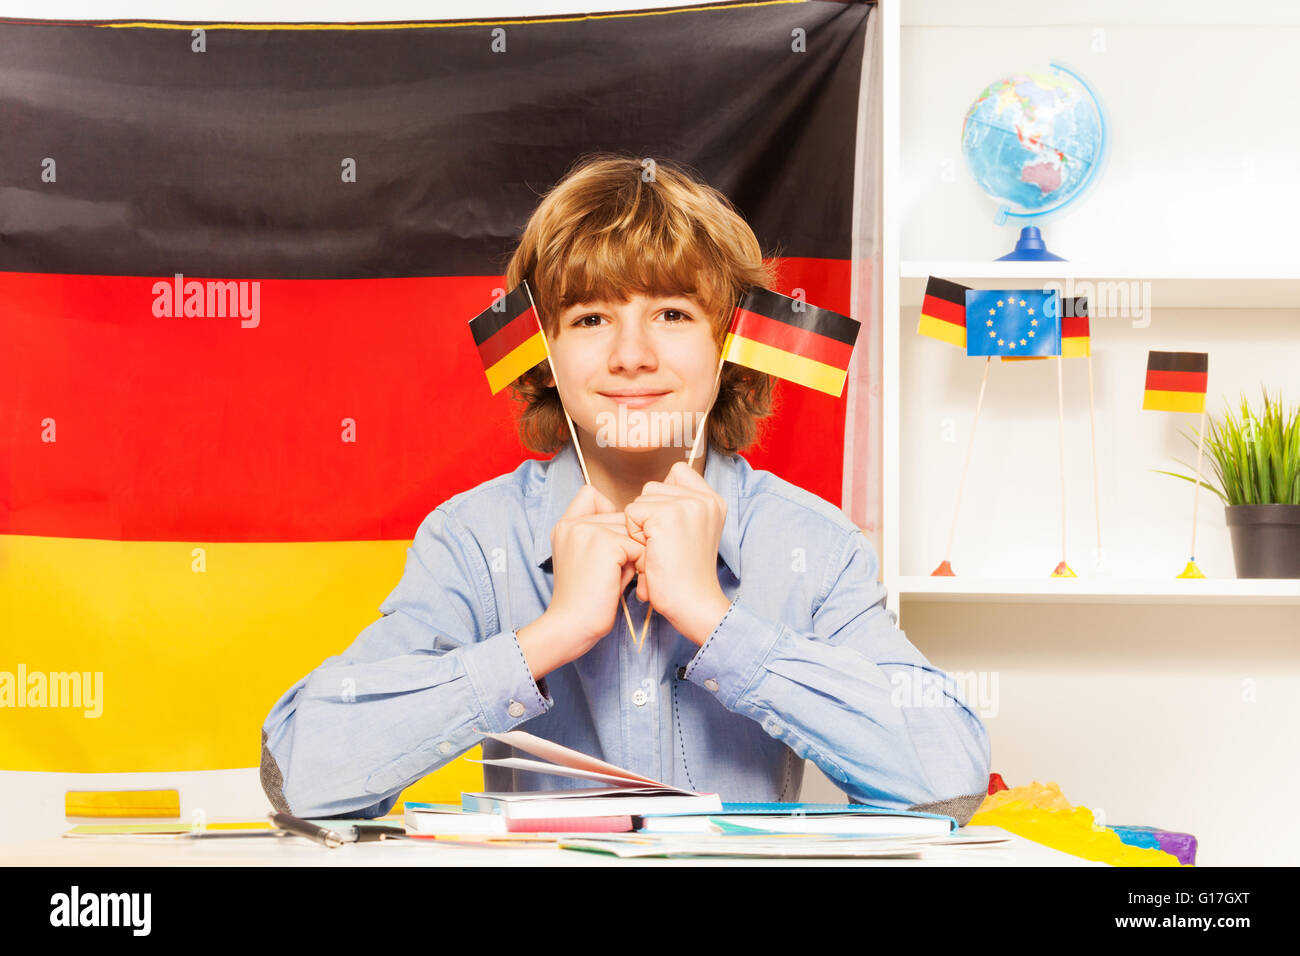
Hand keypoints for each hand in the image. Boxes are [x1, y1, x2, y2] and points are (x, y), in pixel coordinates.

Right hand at [517, 484, 643, 679]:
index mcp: (564, 526)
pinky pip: (638, 547)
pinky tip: (624, 584)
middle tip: (618, 574)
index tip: (609, 546)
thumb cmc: (586, 601)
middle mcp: (572, 523)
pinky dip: (639, 567)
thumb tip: (638, 525)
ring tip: (621, 580)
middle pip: (621, 517)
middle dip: (628, 544)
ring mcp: (587, 530)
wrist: (571, 627)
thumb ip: (603, 537)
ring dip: (636, 556)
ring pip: (633, 532)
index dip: (608, 515)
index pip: (592, 495)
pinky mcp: (604, 543)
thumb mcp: (588, 561)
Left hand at [625, 460, 732, 645]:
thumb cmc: (684, 576)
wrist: (692, 604)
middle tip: (665, 547)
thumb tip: (649, 493)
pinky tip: (651, 555)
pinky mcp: (666, 516)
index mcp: (713, 500)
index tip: (669, 530)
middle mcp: (704, 498)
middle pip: (652, 488)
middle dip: (648, 517)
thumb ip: (678, 507)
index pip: (676, 472)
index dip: (661, 499)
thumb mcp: (692, 533)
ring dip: (639, 528)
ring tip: (658, 552)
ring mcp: (687, 504)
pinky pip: (631, 514)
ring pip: (640, 500)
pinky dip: (634, 536)